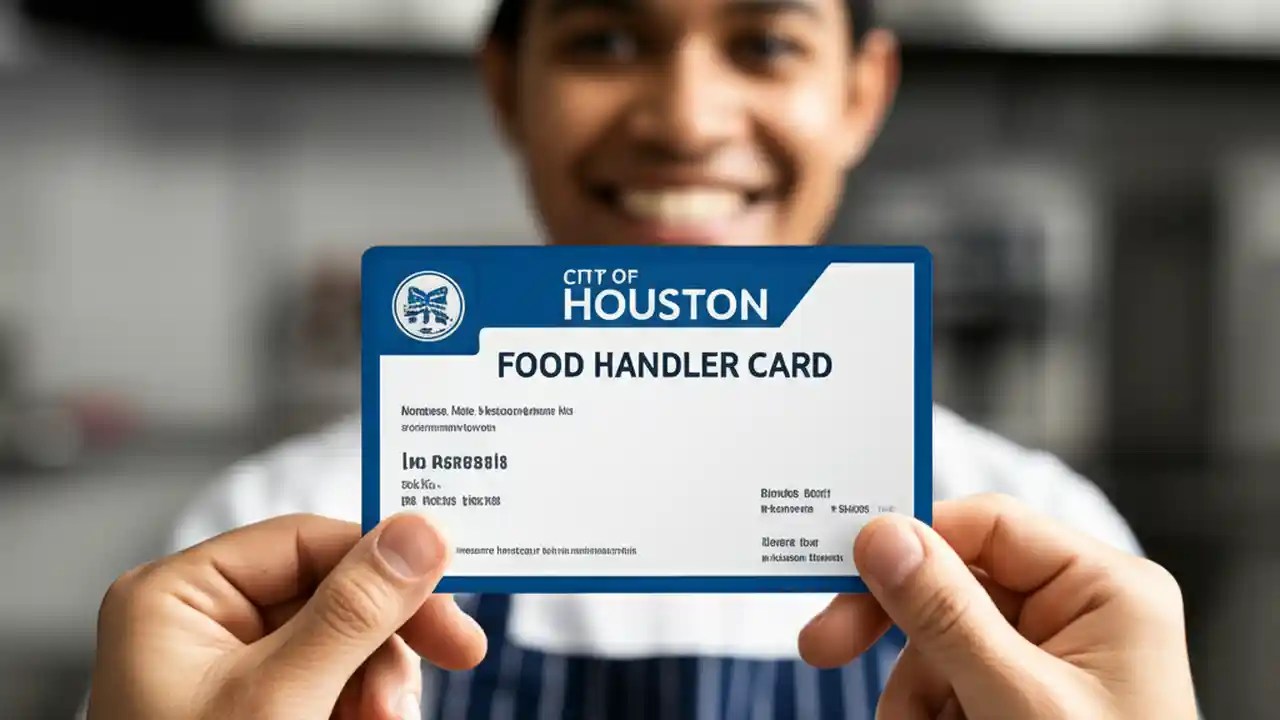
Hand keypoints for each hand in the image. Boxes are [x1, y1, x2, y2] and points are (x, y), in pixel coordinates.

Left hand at [89, 513, 486, 718]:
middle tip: (458, 655)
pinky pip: (335, 681)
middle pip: (333, 590)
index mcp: (177, 597)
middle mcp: (201, 622)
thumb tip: (421, 532)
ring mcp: (230, 668)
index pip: (305, 541)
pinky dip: (365, 706)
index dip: (385, 560)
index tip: (451, 589)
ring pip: (345, 640)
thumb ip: (354, 612)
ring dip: (383, 682)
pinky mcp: (261, 707)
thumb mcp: (282, 699)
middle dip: (389, 639)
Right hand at [798, 495, 1196, 718]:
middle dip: (892, 628)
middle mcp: (1081, 613)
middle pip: (953, 583)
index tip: (842, 566)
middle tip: (824, 647)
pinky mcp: (1026, 699)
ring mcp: (1053, 658)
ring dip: (910, 693)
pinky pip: (950, 683)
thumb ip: (947, 615)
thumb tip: (884, 536)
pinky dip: (927, 712)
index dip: (912, 538)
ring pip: (940, 642)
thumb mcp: (1016, 700)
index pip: (987, 525)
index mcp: (1106, 589)